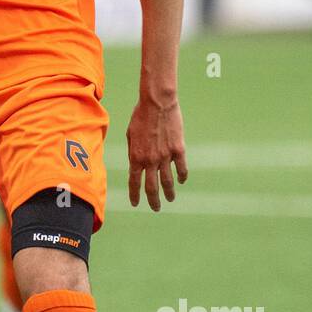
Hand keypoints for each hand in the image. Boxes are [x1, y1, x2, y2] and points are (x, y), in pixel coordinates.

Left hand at [126, 96, 187, 210]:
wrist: (157, 103)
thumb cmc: (140, 116)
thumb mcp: (130, 135)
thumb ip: (133, 152)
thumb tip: (137, 165)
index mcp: (136, 157)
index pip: (134, 182)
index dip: (135, 195)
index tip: (136, 203)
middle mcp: (150, 160)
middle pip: (152, 187)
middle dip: (153, 201)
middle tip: (156, 208)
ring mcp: (165, 156)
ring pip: (168, 182)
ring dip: (169, 193)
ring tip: (170, 199)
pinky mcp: (178, 150)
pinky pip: (181, 169)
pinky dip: (181, 177)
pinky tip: (181, 181)